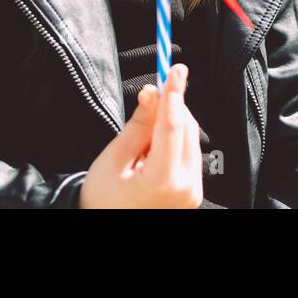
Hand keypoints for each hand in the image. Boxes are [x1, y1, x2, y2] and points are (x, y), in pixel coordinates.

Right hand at [78, 63, 202, 207]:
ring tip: (143, 144)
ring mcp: (193, 192)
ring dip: (173, 126)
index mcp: (162, 179)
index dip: (174, 93)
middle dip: (172, 108)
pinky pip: (191, 155)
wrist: (107, 230)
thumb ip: (137, 125)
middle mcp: (185, 186)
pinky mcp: (194, 193)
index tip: (176, 69)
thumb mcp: (114, 159)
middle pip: (187, 129)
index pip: (173, 125)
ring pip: (191, 139)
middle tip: (151, 98)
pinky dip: (176, 143)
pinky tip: (153, 152)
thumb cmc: (103, 199)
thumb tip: (151, 91)